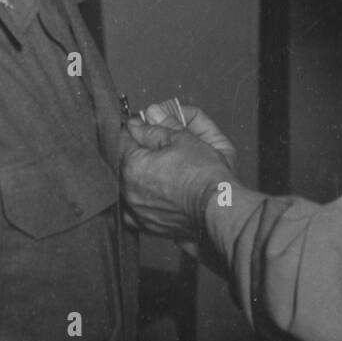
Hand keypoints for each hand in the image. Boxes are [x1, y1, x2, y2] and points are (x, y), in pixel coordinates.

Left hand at [121, 111, 236, 238]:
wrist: (217, 206)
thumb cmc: (203, 175)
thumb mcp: (181, 139)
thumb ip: (158, 127)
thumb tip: (149, 115)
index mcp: (132, 164)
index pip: (123, 137)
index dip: (137, 128)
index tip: (146, 125)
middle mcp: (128, 189)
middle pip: (124, 162)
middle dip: (138, 151)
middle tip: (159, 147)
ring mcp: (136, 209)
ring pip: (129, 185)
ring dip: (139, 175)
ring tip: (162, 170)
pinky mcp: (147, 225)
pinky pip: (136, 208)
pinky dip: (143, 199)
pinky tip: (157, 192)